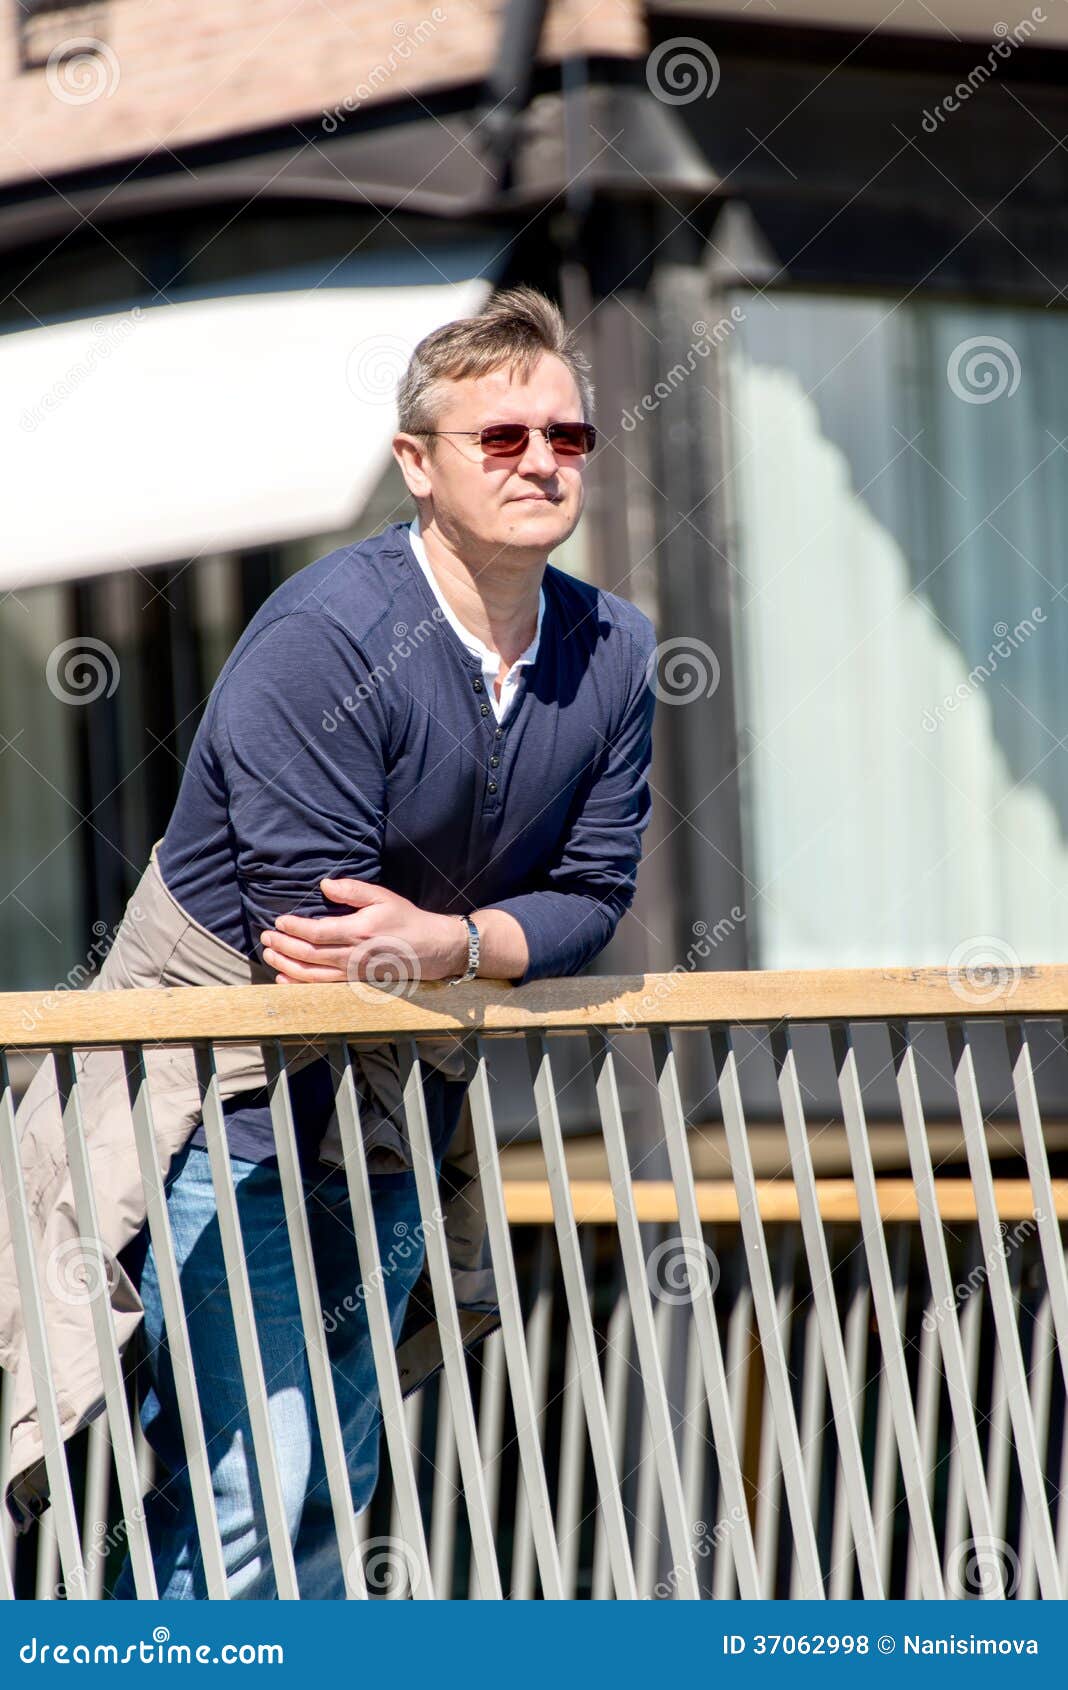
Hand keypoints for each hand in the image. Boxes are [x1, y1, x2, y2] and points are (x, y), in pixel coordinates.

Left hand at [259, 877, 467, 984]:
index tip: (278, 921)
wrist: (429, 949)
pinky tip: (284, 977)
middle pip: (307, 953)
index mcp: (357, 931)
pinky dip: (298, 983)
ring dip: (285, 964)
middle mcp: (352, 955)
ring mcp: (352, 971)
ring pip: (310, 973)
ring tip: (269, 954)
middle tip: (265, 937)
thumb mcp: (382, 897)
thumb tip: (325, 885)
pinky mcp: (353, 980)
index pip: (316, 932)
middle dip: (282, 945)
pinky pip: (320, 986)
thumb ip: (352, 890)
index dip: (293, 927)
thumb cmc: (405, 919)